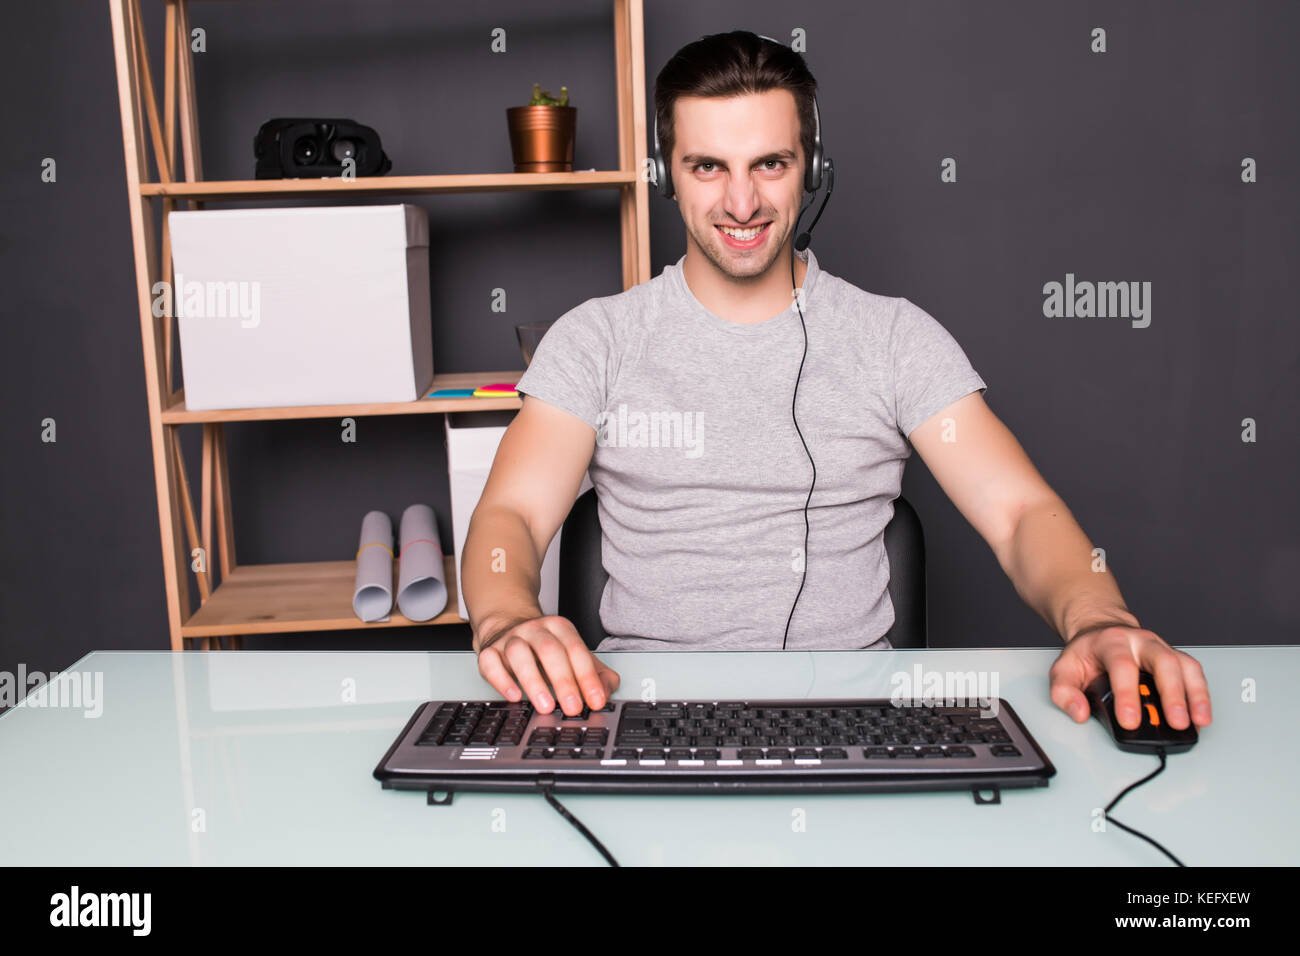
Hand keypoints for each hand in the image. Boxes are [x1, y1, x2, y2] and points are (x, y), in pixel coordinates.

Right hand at [475, 614, 619, 714]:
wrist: (508, 624)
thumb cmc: (545, 647)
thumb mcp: (574, 654)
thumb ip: (596, 673)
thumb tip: (605, 692)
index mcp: (559, 628)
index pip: (576, 650)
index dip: (587, 676)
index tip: (595, 700)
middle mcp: (534, 630)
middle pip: (549, 650)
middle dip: (563, 680)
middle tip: (572, 707)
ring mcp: (510, 639)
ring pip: (519, 654)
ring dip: (533, 681)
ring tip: (545, 705)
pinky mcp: (489, 651)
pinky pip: (491, 662)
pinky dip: (502, 680)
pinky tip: (514, 696)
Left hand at [1049, 624, 1211, 730]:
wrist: (1101, 631)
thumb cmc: (1086, 654)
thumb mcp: (1064, 669)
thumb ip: (1064, 693)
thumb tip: (1079, 713)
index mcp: (1112, 642)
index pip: (1122, 666)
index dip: (1127, 695)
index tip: (1130, 721)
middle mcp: (1141, 642)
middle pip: (1163, 662)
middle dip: (1172, 694)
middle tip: (1175, 722)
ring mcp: (1161, 648)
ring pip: (1184, 666)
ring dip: (1195, 695)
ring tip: (1198, 721)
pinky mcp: (1175, 658)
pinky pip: (1194, 673)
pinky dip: (1201, 695)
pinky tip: (1201, 716)